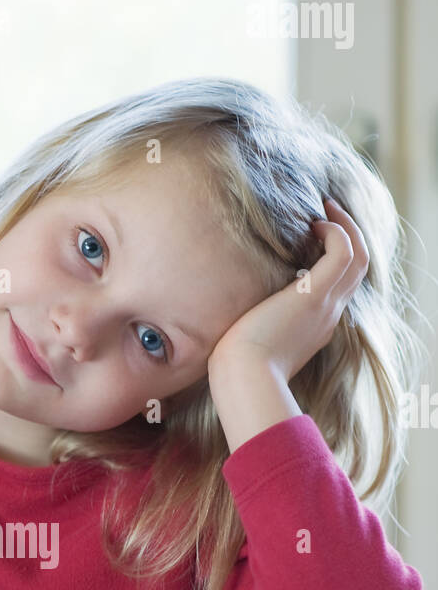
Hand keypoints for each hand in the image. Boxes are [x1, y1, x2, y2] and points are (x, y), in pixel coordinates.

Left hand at [207, 197, 368, 386]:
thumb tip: (230, 314)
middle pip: (357, 268)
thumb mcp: (250, 341)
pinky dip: (337, 233)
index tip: (314, 237)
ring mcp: (325, 305)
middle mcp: (328, 315)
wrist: (244, 380)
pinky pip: (344, 253)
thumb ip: (253, 325)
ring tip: (326, 209)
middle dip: (347, 235)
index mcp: (315, 326)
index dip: (333, 258)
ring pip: (358, 257)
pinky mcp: (315, 296)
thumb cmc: (236, 367)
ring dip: (347, 227)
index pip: (339, 286)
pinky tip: (314, 225)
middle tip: (327, 212)